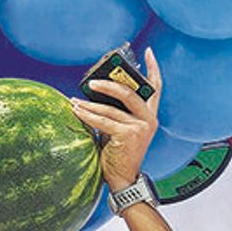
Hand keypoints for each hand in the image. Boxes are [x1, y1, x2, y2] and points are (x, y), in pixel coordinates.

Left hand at [70, 48, 161, 191]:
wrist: (123, 179)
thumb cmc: (119, 153)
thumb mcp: (121, 128)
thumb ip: (117, 111)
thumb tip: (95, 93)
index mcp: (149, 115)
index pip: (156, 87)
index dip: (153, 67)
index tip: (147, 52)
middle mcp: (149, 119)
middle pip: (131, 92)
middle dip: (109, 84)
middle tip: (92, 81)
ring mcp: (141, 127)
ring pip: (112, 108)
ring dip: (90, 104)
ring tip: (75, 101)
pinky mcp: (129, 135)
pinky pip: (105, 121)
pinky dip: (88, 116)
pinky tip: (77, 111)